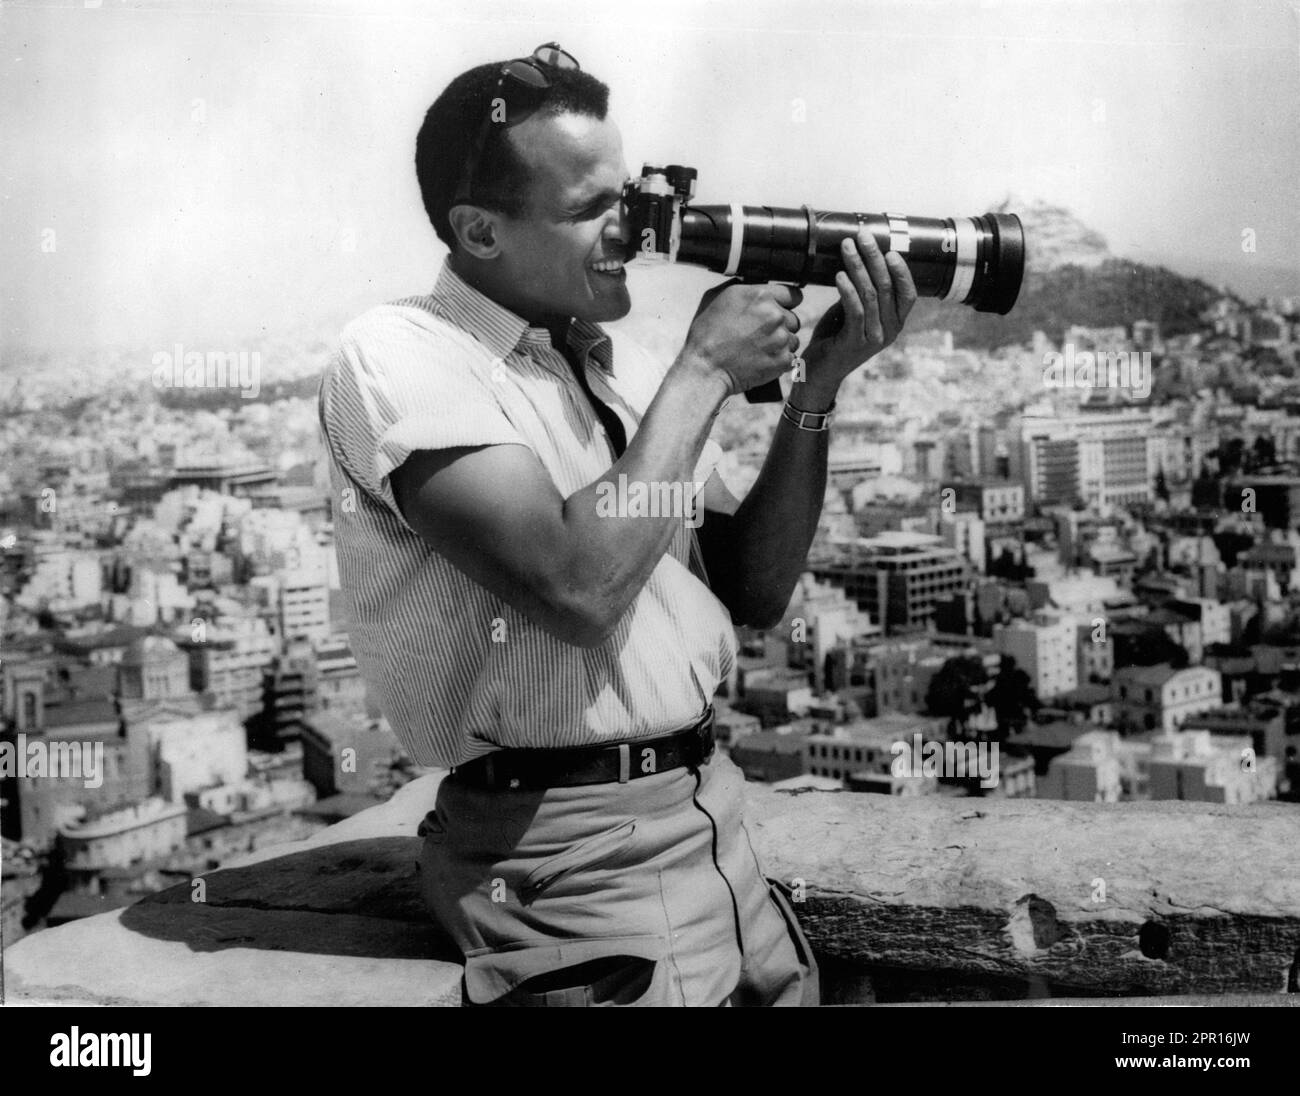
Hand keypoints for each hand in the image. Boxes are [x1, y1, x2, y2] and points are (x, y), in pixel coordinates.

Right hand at [680, 280, 803, 397]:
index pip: (793, 295)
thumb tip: (756, 285)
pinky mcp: (783, 360)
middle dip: (780, 326)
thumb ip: (743, 287)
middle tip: (759, 335)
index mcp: (760, 295)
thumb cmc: (705, 335)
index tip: (778, 311)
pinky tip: (761, 362)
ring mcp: (781, 338)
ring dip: (780, 344)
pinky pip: (790, 358)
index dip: (785, 303)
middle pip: (793, 318)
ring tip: (758, 350)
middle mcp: (774, 314)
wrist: (705, 370)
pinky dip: (779, 361)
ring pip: (793, 339)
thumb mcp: (715, 298)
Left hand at [801, 228, 916, 399]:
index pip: (908, 293)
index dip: (901, 270)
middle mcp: (890, 331)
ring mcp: (873, 338)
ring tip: (847, 248)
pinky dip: (847, 290)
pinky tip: (840, 275)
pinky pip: (855, 311)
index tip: (889, 248)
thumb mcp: (855, 312)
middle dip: (874, 258)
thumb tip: (861, 258)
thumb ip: (864, 292)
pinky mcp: (854, 343)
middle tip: (862, 236)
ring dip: (858, 267)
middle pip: (887, 287)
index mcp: (895, 322)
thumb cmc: (837, 337)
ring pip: (871, 295)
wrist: (820, 372)